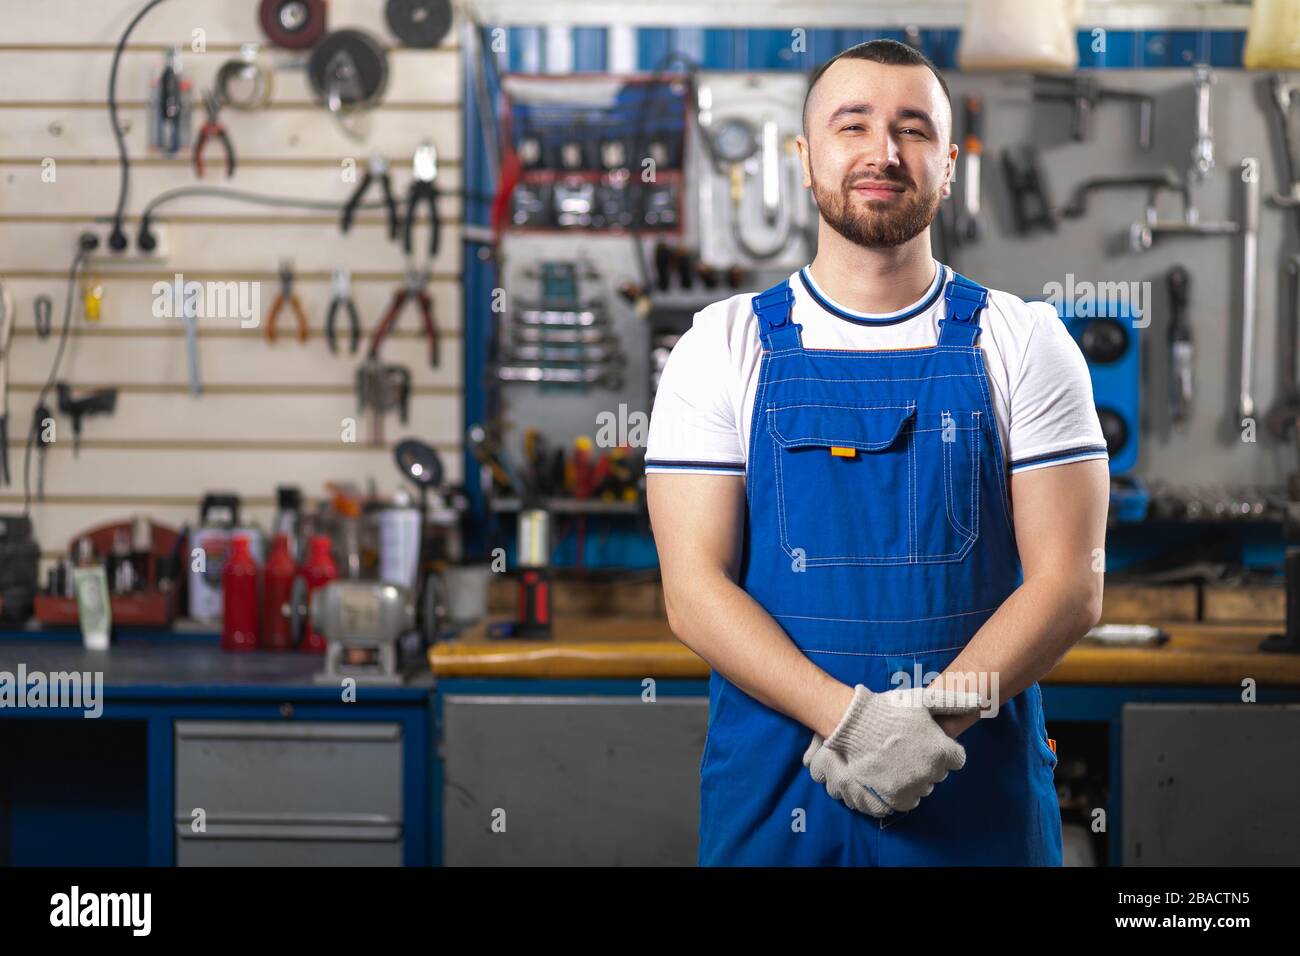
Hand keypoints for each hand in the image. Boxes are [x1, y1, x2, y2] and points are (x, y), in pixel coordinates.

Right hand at [801, 685, 981, 817]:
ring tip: (897, 760)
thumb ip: (954, 702)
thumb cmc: (888, 710)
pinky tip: (891, 776)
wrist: (852, 724)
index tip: (927, 740)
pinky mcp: (892, 799)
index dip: (942, 749)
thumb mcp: (923, 699)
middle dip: (928, 763)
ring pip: (923, 789)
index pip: (956, 759)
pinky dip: (902, 792)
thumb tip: (981, 700)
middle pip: (938, 774)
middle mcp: (930, 774)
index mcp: (942, 751)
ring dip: (915, 778)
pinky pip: (907, 803)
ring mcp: (911, 788)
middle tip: (908, 747)